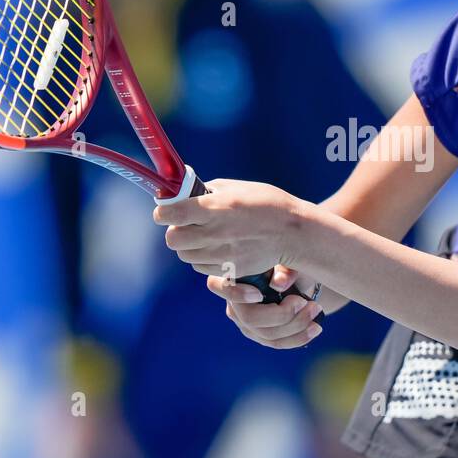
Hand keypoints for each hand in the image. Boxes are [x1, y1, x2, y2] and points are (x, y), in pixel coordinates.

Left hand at [153, 178, 309, 279]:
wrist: (293, 232)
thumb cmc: (267, 203)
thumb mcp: (236, 188)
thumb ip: (208, 192)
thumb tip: (186, 195)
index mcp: (215, 207)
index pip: (172, 214)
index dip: (163, 211)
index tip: (166, 210)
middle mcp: (216, 232)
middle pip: (173, 239)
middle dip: (175, 231)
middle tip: (186, 224)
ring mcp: (222, 254)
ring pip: (185, 256)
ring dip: (189, 246)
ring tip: (204, 236)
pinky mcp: (229, 269)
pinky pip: (201, 268)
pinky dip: (203, 259)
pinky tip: (216, 248)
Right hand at [208, 269, 323, 348]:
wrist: (298, 279)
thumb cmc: (286, 262)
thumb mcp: (288, 260)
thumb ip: (284, 268)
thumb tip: (279, 283)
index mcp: (231, 277)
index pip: (218, 286)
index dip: (236, 294)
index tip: (258, 293)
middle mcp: (233, 304)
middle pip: (250, 318)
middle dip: (281, 314)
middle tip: (303, 302)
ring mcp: (245, 323)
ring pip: (267, 335)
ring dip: (296, 325)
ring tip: (315, 310)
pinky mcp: (260, 336)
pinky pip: (277, 343)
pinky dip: (299, 337)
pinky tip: (315, 327)